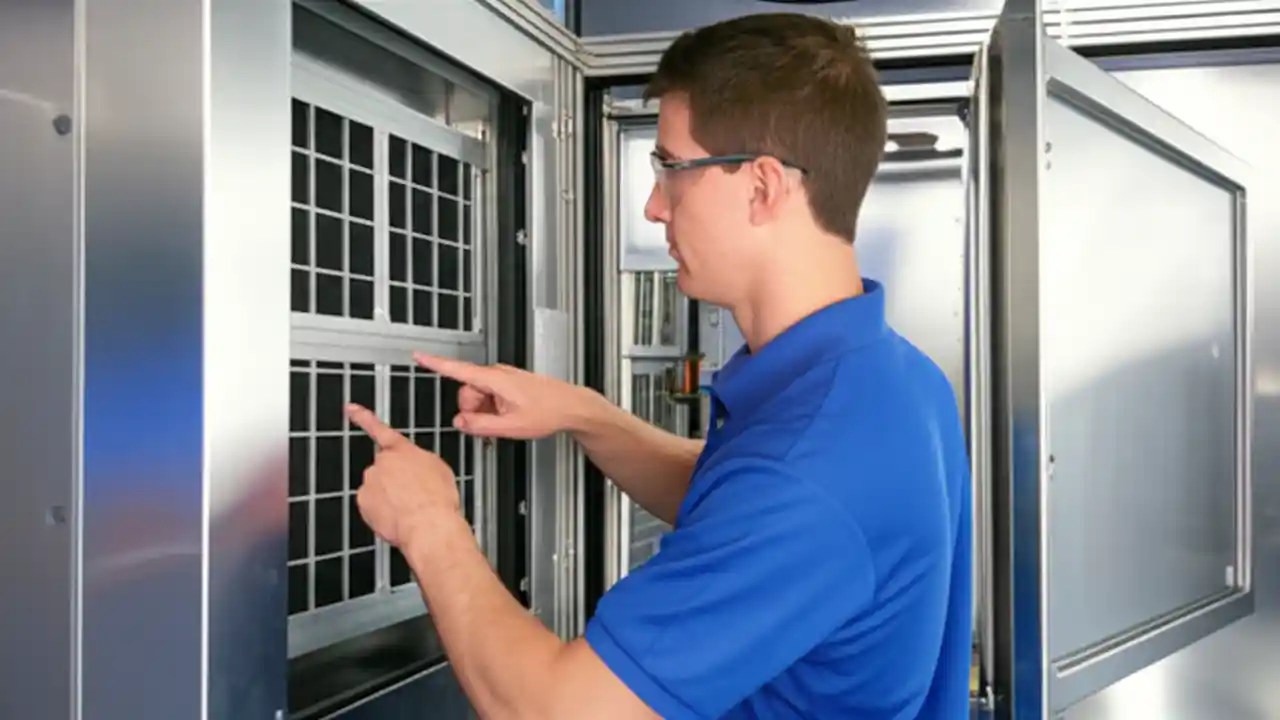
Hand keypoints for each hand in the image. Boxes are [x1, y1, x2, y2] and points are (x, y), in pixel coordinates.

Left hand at [346, 403, 460, 549]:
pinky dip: (381, 511)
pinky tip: (397, 517)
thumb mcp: (439, 469)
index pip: (379, 429)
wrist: (429, 525)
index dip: (363, 417)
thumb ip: (420, 460)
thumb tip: (414, 466)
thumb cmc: (438, 500)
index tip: (350, 408)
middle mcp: (382, 463)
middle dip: (392, 480)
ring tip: (408, 509)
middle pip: (382, 469)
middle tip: (411, 495)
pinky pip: (371, 505)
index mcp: (402, 451)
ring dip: (388, 496)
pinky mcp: (363, 501)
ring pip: (376, 488)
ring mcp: (370, 482)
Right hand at [413, 352, 598, 439]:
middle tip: (492, 425)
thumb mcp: (510, 427)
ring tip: (506, 421)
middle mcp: (497, 374)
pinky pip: (490, 397)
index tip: (418, 355)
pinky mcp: (508, 384)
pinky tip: (509, 418)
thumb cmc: (547, 412)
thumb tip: (460, 422)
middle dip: (472, 411)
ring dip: (484, 412)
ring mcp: (503, 378)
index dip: (435, 363)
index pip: (457, 370)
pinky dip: (493, 410)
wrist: (571, 406)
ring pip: (478, 397)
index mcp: (494, 379)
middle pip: (467, 392)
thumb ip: (480, 425)